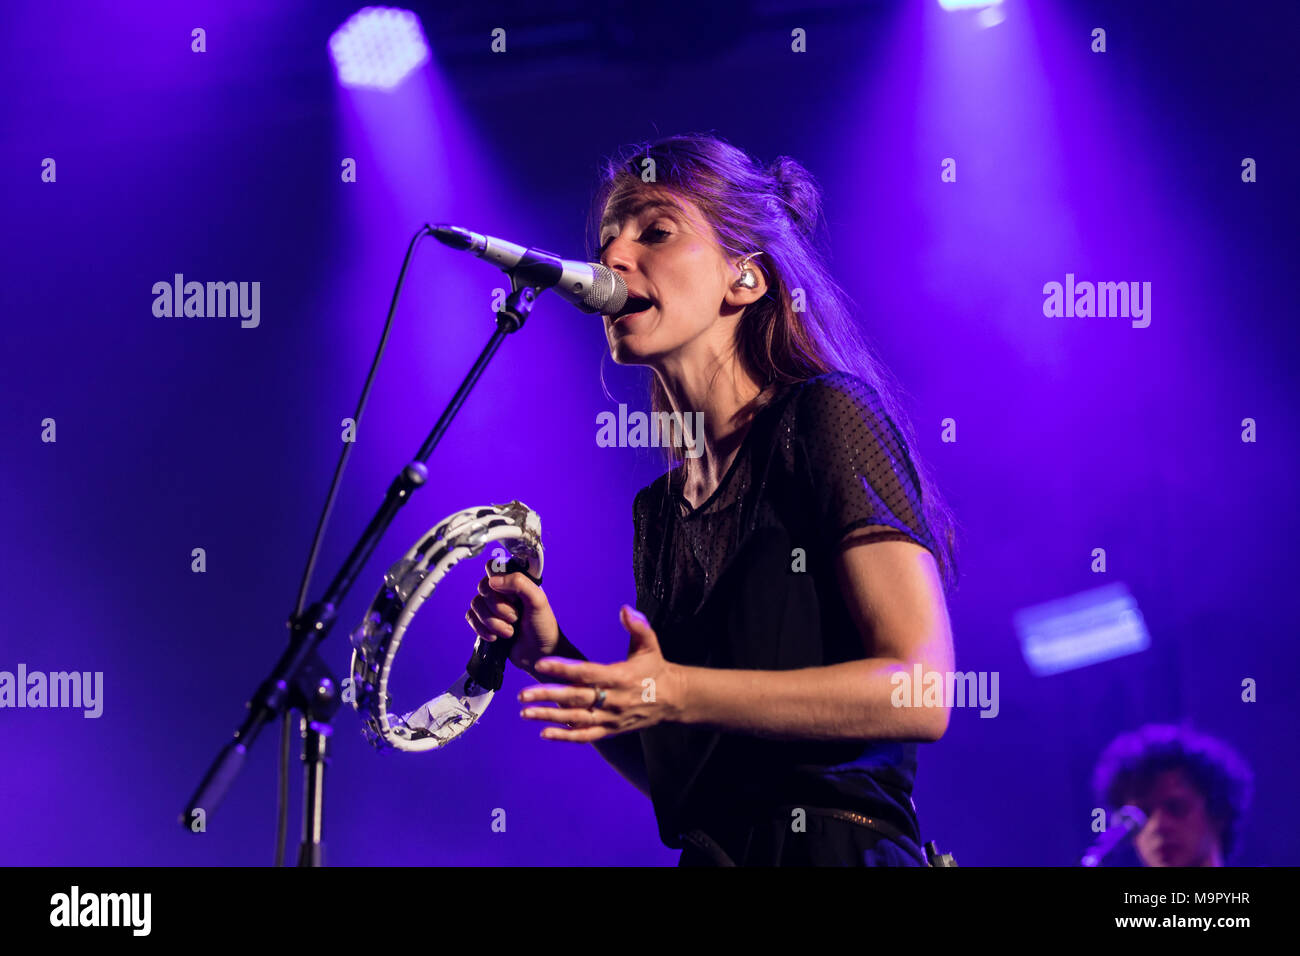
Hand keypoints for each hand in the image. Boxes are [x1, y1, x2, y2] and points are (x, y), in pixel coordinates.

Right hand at [467, 570, 559, 675]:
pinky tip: (496, 638)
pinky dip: (482, 629)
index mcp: (515, 581)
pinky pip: (470, 617)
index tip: (512, 596)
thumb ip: (519, 583)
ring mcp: (492, 607)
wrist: (539, 654)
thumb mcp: (538, 600)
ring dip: (492, 622)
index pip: (492, 567)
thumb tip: (492, 581)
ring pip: (475, 604)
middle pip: (483, 588)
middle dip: (498, 607)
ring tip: (509, 631)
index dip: (497, 581)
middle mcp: (501, 591)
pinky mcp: (484, 622)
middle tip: (515, 617)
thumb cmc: (543, 626)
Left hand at [518, 605, 683, 741]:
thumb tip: (624, 609)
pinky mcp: (611, 730)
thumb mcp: (650, 644)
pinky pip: (586, 736)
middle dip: (548, 696)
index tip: (541, 664)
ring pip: (576, 720)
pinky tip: (544, 734)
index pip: (587, 673)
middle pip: (577, 698)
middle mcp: (614, 700)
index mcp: (621, 677)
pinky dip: (565, 737)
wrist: (673, 699)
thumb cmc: (656, 668)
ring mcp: (611, 718)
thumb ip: (638, 626)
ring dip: (549, 717)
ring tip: (525, 713)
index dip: (563, 669)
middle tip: (522, 694)